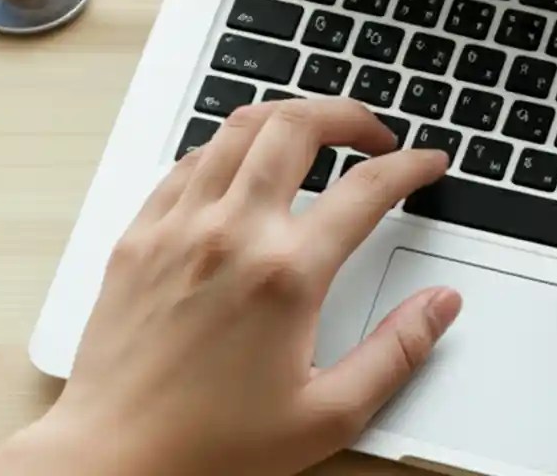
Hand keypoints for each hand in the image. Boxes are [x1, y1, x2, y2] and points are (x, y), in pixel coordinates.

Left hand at [0, 99, 459, 475]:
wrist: (115, 458)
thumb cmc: (213, 447)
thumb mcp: (328, 415)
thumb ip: (397, 352)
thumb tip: (441, 304)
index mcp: (286, 274)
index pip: (368, 187)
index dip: (411, 165)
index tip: (427, 162)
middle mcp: (231, 233)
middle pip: (297, 127)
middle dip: (347, 115)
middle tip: (372, 133)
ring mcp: (178, 228)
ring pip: (237, 129)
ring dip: (285, 117)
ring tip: (312, 133)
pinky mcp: (138, 237)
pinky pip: (186, 163)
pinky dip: (224, 148)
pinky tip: (240, 166)